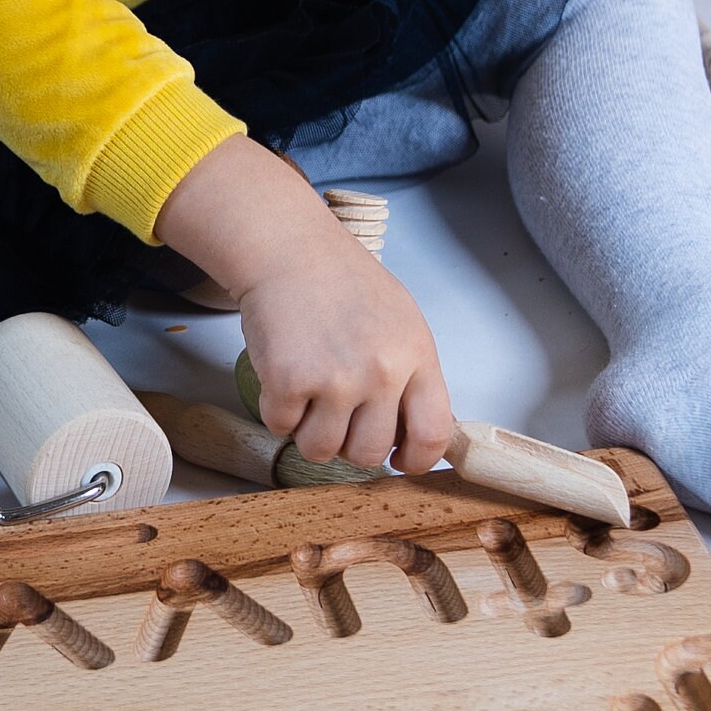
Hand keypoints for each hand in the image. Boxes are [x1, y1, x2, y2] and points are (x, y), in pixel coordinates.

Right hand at [153, 136, 453, 470]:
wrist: (288, 250)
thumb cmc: (342, 282)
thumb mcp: (401, 321)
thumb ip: (411, 375)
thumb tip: (414, 432)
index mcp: (416, 355)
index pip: (433, 433)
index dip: (416, 459)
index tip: (399, 460)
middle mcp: (381, 371)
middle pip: (368, 453)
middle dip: (349, 444)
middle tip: (338, 415)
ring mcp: (334, 379)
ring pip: (321, 450)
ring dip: (309, 431)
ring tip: (308, 393)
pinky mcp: (288, 381)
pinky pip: (280, 427)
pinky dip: (277, 410)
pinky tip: (284, 375)